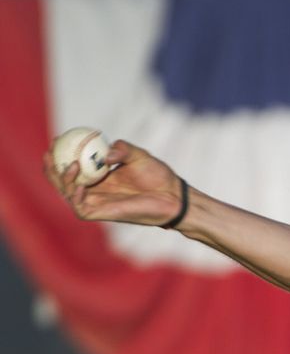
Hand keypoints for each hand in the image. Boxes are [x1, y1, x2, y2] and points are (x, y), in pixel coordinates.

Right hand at [43, 139, 185, 226]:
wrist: (173, 196)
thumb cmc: (159, 176)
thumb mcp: (139, 155)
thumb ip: (122, 149)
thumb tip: (106, 154)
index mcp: (100, 176)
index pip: (72, 166)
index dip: (61, 154)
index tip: (57, 139)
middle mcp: (95, 190)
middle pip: (63, 181)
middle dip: (52, 168)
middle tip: (51, 151)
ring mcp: (98, 202)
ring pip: (68, 194)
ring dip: (64, 180)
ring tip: (71, 165)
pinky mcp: (103, 214)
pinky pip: (81, 208)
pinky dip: (76, 197)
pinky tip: (81, 186)